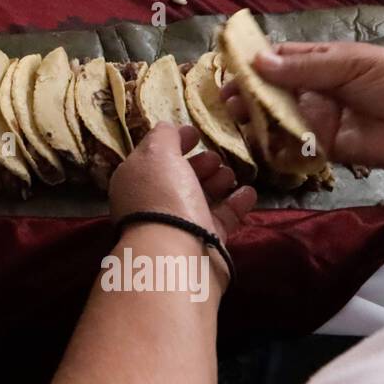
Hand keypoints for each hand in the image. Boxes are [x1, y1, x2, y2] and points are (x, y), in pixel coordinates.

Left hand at [109, 123, 255, 242]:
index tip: (195, 134)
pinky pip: (222, 218)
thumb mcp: (158, 154)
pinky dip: (236, 204)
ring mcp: (178, 224)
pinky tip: (249, 191)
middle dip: (197, 164)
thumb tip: (167, 127)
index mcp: (135, 181)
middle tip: (215, 157)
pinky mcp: (205, 242)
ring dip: (217, 181)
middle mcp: (153, 202)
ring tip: (230, 172)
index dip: (172, 143)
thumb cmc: (163, 197)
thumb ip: (163, 137)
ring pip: (200, 198)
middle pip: (178, 178)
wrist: (177, 256)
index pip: (152, 157)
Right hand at [221, 42, 383, 178]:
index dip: (256, 61)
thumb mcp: (350, 64)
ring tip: (236, 117)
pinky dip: (275, 143)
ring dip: (257, 116)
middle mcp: (319, 89)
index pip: (283, 58)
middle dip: (250, 92)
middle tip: (226, 98)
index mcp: (327, 61)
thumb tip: (256, 64)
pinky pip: (294, 144)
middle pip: (276, 89)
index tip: (229, 66)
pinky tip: (256, 139)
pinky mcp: (324, 146)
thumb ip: (302, 68)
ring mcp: (321, 118)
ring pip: (280, 116)